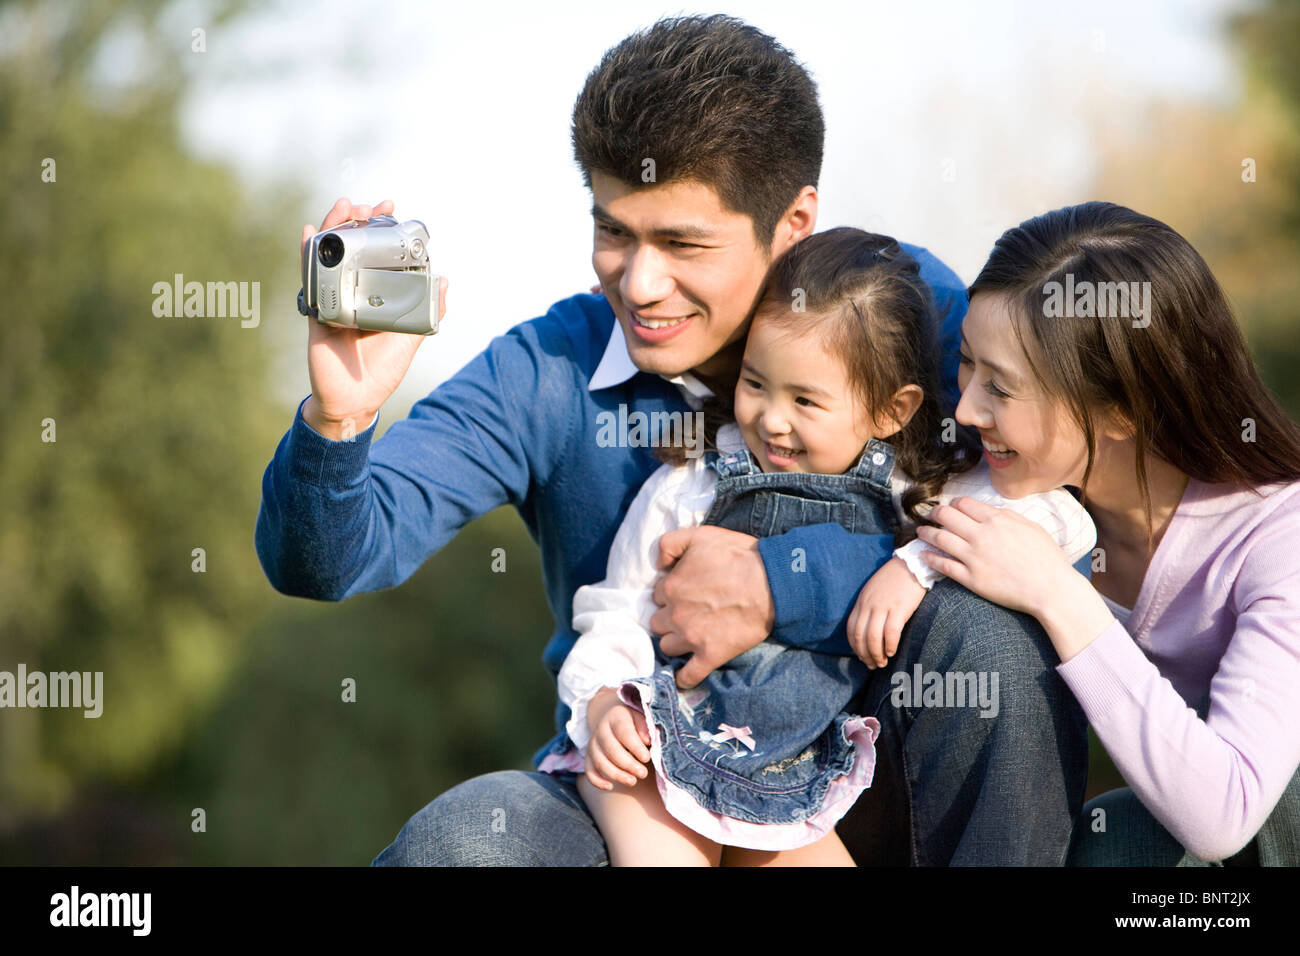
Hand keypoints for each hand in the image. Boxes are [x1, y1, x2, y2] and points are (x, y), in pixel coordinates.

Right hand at [300, 197, 449, 440]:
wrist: (355, 401)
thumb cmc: (380, 371)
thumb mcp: (410, 338)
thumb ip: (426, 312)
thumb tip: (445, 283)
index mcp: (373, 296)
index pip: (376, 254)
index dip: (381, 230)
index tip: (392, 210)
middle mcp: (351, 292)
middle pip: (351, 247)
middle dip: (358, 221)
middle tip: (372, 205)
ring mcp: (332, 299)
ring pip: (330, 255)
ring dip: (335, 227)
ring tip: (345, 206)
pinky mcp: (317, 312)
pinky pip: (310, 279)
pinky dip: (309, 255)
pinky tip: (312, 233)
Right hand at [584, 688, 651, 789]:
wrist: (614, 721)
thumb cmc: (634, 724)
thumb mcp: (642, 719)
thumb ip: (646, 729)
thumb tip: (648, 740)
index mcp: (616, 717)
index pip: (624, 732)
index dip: (635, 746)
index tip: (646, 758)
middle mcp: (601, 730)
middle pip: (611, 748)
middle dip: (627, 764)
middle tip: (643, 773)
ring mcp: (593, 744)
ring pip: (600, 761)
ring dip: (616, 774)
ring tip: (633, 781)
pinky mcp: (588, 758)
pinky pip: (589, 771)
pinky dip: (597, 781)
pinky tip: (610, 786)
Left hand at [649, 526, 774, 688]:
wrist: (772, 583)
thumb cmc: (738, 556)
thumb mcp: (700, 535)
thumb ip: (669, 543)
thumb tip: (657, 565)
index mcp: (671, 587)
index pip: (658, 594)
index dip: (671, 592)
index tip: (686, 591)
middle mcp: (676, 614)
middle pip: (657, 622)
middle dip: (669, 617)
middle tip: (688, 612)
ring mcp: (692, 637)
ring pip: (667, 647)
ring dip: (675, 642)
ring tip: (690, 635)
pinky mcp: (710, 655)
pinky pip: (688, 675)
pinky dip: (683, 678)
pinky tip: (683, 676)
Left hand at [847, 557, 926, 667]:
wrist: (912, 564)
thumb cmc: (896, 579)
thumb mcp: (874, 590)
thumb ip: (869, 606)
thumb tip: (869, 627)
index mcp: (862, 601)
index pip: (851, 628)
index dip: (855, 646)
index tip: (862, 656)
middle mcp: (869, 605)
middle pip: (860, 636)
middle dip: (864, 654)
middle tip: (872, 665)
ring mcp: (883, 606)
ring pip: (873, 637)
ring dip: (876, 654)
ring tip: (882, 663)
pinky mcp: (899, 608)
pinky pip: (890, 632)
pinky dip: (889, 645)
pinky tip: (892, 652)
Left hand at [913, 497, 1073, 616]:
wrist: (1051, 589)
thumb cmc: (1047, 558)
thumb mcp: (1032, 527)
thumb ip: (1008, 516)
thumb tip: (990, 510)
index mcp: (997, 520)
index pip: (963, 504)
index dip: (953, 504)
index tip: (950, 507)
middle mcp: (982, 535)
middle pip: (947, 516)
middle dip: (935, 514)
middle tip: (930, 515)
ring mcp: (974, 557)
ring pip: (940, 538)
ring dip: (926, 533)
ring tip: (920, 531)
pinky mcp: (971, 579)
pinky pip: (943, 565)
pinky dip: (930, 557)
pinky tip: (924, 554)